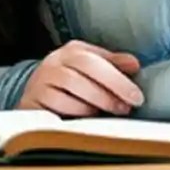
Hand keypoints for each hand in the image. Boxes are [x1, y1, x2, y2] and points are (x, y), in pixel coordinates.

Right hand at [19, 40, 143, 116]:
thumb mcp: (94, 69)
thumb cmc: (74, 83)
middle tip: (125, 107)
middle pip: (81, 71)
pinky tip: (87, 117)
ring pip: (70, 86)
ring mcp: (41, 81)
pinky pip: (57, 105)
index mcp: (72, 51)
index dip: (116, 78)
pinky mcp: (33, 100)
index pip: (92, 59)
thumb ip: (114, 65)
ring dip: (94, 103)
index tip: (136, 95)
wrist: (38, 96)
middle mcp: (54, 62)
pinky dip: (76, 112)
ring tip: (108, 113)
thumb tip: (134, 64)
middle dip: (107, 92)